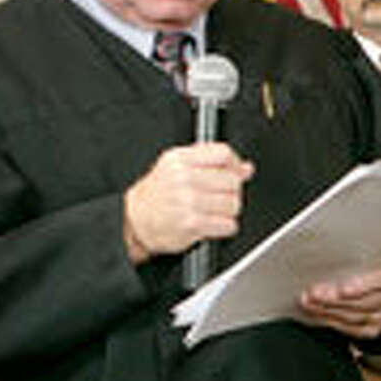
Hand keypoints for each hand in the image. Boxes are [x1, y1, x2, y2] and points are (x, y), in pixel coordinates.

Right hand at [122, 143, 254, 262]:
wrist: (134, 221)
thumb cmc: (157, 195)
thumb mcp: (176, 167)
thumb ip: (212, 163)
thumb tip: (245, 168)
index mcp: (179, 160)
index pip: (223, 153)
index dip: (234, 164)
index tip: (234, 172)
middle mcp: (183, 178)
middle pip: (233, 180)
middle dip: (231, 191)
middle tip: (219, 196)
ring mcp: (188, 201)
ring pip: (233, 204)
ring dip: (228, 211)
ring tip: (213, 211)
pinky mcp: (192, 223)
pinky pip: (228, 225)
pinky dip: (225, 227)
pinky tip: (212, 223)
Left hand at [297, 261, 380, 340]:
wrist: (380, 289)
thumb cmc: (368, 269)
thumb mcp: (367, 259)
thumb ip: (354, 261)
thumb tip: (326, 261)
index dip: (363, 285)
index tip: (342, 290)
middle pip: (365, 302)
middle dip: (336, 299)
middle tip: (315, 294)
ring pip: (355, 317)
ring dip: (328, 310)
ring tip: (309, 302)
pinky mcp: (373, 331)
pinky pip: (351, 329)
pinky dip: (331, 321)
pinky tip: (317, 313)